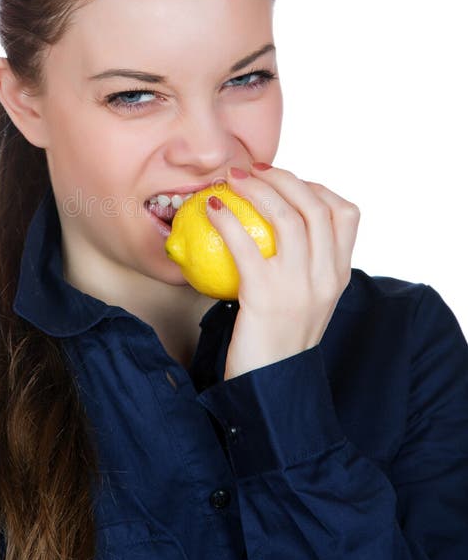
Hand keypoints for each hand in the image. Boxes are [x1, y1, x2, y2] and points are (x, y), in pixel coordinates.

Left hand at [206, 164, 360, 378]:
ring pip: (288, 217)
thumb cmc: (276, 343)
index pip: (346, 214)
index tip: (288, 180)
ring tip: (232, 179)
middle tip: (252, 169)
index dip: (317, 187)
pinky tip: (213, 208)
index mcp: (339, 276)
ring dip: (258, 189)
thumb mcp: (304, 302)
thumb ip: (300, 269)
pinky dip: (228, 219)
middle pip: (316, 206)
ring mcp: (301, 287)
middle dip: (284, 177)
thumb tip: (269, 228)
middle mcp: (327, 278)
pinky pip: (246, 244)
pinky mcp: (267, 297)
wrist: (269, 391)